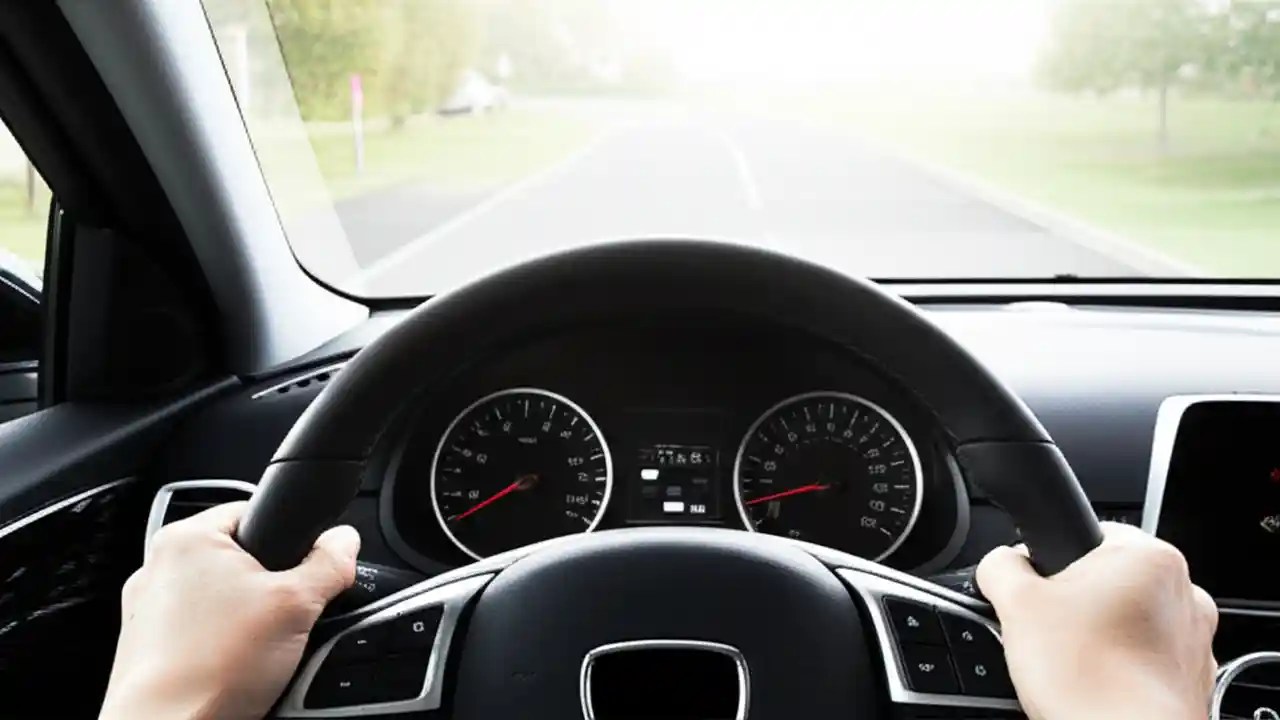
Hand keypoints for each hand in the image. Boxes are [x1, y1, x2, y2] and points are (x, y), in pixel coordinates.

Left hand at [99, 502, 359, 719]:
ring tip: (257, 648)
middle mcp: (157, 566)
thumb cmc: (212, 669)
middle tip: (284, 615)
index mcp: (188, 538)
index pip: (254, 511)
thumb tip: (344, 542)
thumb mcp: (297, 606)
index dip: (291, 538)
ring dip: (244, 618)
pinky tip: (234, 667)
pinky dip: (219, 645)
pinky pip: (198, 632)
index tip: (305, 568)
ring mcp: (145, 610)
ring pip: (218, 599)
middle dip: (268, 586)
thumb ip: (330, 564)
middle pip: (239, 559)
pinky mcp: (145, 647)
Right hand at [977, 522, 1216, 719]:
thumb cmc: (1088, 679)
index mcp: (1147, 557)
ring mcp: (1194, 637)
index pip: (1089, 533)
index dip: (1052, 562)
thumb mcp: (1016, 604)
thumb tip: (1001, 563)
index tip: (1040, 592)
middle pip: (1109, 580)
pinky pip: (1147, 659)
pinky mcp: (1193, 677)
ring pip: (1129, 620)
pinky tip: (1097, 684)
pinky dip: (1123, 667)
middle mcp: (1183, 591)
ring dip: (1101, 635)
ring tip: (1075, 664)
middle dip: (1077, 603)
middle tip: (1050, 632)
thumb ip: (1001, 566)